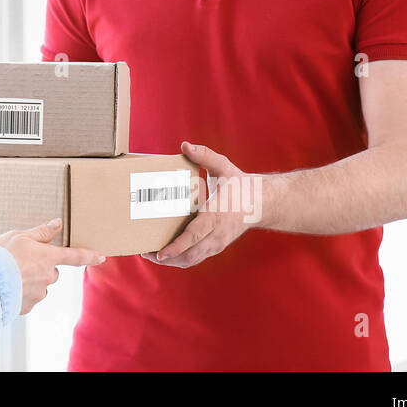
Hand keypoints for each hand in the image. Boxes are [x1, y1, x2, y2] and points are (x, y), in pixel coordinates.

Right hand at [0, 219, 105, 314]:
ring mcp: (39, 294)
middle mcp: (48, 276)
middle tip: (20, 261)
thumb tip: (58, 224)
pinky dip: (20, 292)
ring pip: (40, 285)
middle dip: (41, 267)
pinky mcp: (27, 307)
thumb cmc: (0, 256)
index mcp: (48, 257)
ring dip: (29, 280)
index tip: (101, 257)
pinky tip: (7, 286)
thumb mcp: (18, 236)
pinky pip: (28, 298)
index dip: (90, 256)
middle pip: (52, 271)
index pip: (75, 256)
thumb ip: (40, 232)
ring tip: (9, 274)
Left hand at [141, 141, 261, 268]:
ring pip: (192, 260)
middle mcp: (216, 234)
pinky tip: (167, 253)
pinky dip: (181, 258)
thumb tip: (185, 145)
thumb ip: (205, 155)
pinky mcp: (217, 246)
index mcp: (216, 216)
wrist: (261, 203)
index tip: (160, 253)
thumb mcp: (223, 167)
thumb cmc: (240, 185)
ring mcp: (217, 243)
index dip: (176, 247)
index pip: (194, 236)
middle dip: (166, 258)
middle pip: (190, 255)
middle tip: (145, 252)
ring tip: (151, 254)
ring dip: (172, 261)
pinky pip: (197, 257)